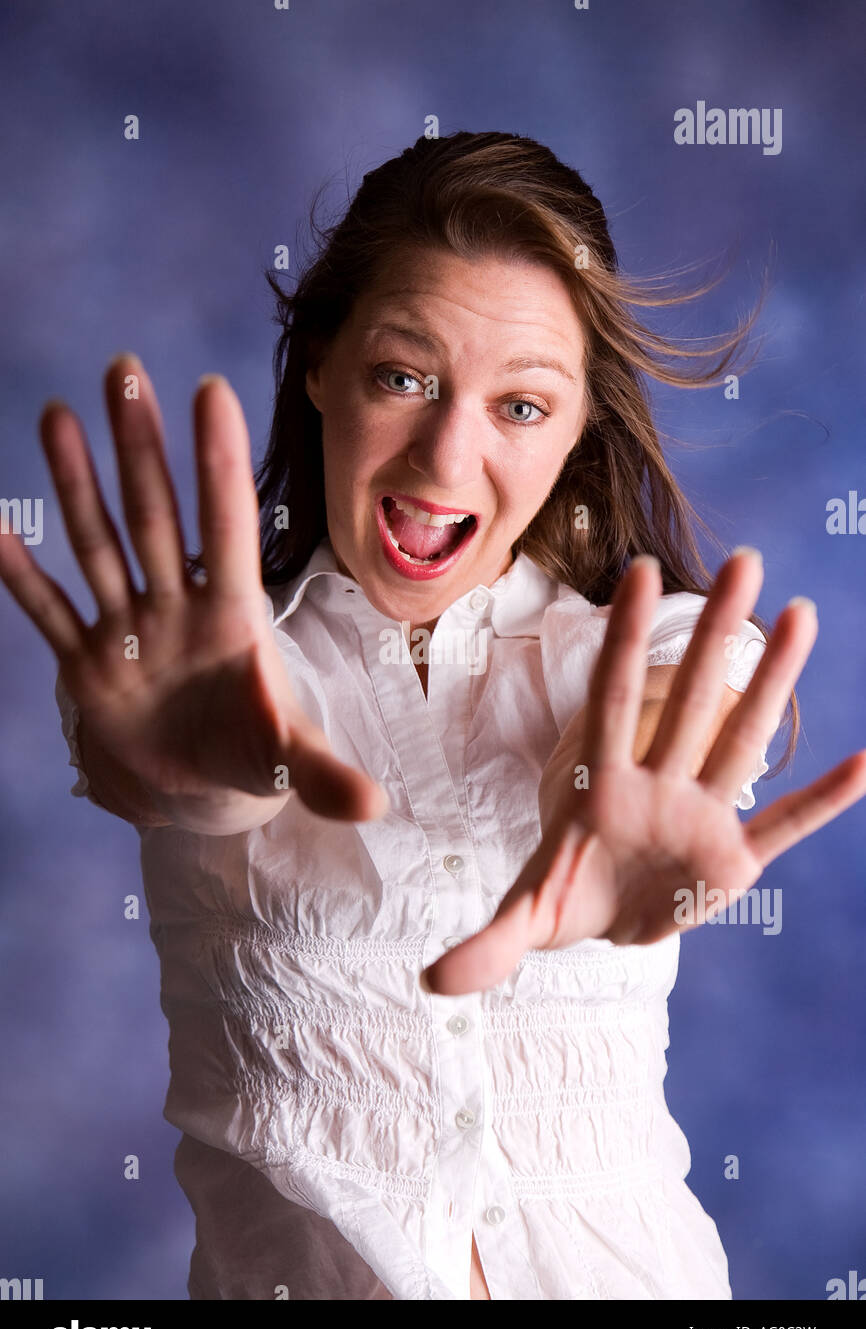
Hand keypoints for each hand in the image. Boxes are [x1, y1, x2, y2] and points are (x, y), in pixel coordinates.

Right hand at [0, 355, 387, 826]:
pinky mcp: (89, 664)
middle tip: (125, 367)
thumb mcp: (289, 760)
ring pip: (100, 544)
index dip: (218, 463)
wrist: (206, 785)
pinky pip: (49, 613)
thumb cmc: (255, 755)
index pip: (228, 526)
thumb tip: (374, 805)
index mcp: (235, 617)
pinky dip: (21, 579)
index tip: (211, 388)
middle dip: (141, 447)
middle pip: (157, 516)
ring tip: (57, 414)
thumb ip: (325, 775)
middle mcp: (178, 608)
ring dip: (77, 484)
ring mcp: (130, 629)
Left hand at [421, 549, 865, 993]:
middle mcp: (656, 785)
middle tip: (743, 561)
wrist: (604, 925)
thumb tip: (432, 982)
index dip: (626, 642)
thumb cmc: (562, 898)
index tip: (640, 575)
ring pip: (739, 739)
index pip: (613, 699)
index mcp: (601, 787)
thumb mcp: (524, 919)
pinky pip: (785, 824)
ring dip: (771, 683)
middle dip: (714, 635)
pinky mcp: (734, 857)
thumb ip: (488, 945)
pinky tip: (864, 764)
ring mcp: (700, 815)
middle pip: (689, 700)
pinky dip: (823, 801)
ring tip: (799, 614)